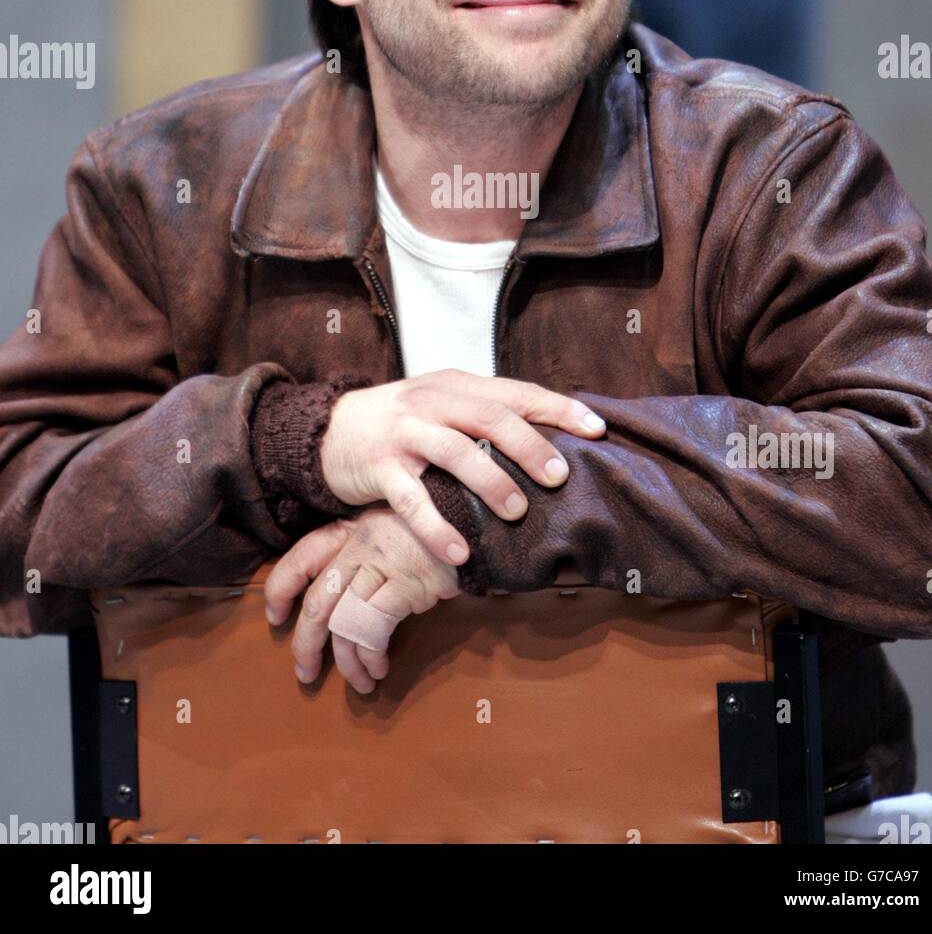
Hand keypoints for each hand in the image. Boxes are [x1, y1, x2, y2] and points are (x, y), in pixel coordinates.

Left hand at [263, 506, 460, 693]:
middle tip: (304, 672)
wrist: (475, 521)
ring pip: (343, 623)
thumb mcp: (390, 533)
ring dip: (345, 662)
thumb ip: (364, 559)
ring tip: (356, 682)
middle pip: (316, 602)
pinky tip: (378, 667)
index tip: (274, 617)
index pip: (301, 557)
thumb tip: (341, 604)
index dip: (281, 588)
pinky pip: (373, 630)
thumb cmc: (434, 532)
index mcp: (350, 530)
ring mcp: (380, 565)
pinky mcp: (404, 585)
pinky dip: (370, 655)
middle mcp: (358, 546)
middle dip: (306, 643)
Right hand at [319, 368, 606, 567]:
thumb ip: (485, 417)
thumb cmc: (401, 424)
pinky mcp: (378, 467)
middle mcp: (432, 402)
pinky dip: (437, 528)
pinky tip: (460, 553)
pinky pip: (411, 500)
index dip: (558, 409)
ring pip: (454, 451)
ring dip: (490, 482)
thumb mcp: (442, 406)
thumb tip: (551, 443)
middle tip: (559, 476)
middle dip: (529, 446)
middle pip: (489, 416)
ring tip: (517, 512)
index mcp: (456, 385)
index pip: (515, 392)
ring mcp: (404, 433)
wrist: (327, 430)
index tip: (597, 430)